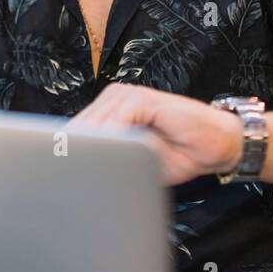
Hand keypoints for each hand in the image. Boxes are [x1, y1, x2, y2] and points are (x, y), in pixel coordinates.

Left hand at [68, 83, 245, 185]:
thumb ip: (112, 162)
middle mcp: (115, 98)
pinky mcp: (144, 98)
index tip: (54, 174)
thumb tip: (80, 173)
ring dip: (86, 148)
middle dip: (72, 151)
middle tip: (58, 176)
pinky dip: (109, 139)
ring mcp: (129, 96)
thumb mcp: (138, 163)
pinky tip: (102, 157)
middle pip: (83, 126)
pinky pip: (118, 120)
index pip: (79, 132)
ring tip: (74, 169)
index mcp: (110, 110)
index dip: (67, 153)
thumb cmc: (180, 154)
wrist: (218, 145)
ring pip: (96, 123)